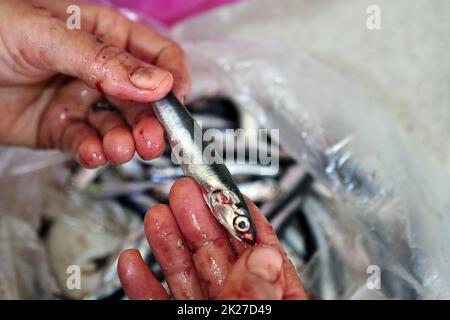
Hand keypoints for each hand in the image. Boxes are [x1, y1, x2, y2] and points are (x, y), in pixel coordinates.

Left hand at [0, 0, 189, 166]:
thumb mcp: (44, 35)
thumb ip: (103, 60)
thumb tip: (158, 83)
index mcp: (102, 34)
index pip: (156, 55)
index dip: (172, 79)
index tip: (176, 104)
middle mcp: (97, 70)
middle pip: (143, 99)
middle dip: (151, 122)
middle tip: (153, 141)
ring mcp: (79, 100)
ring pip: (118, 126)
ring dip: (124, 141)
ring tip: (120, 149)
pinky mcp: (60, 129)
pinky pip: (86, 144)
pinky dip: (93, 152)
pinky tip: (92, 152)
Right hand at [118, 177, 306, 299]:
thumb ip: (257, 293)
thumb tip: (266, 257)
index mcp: (274, 301)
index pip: (262, 251)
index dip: (242, 215)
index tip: (225, 189)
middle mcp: (240, 303)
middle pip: (219, 254)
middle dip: (198, 218)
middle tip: (184, 189)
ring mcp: (206, 313)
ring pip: (187, 274)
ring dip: (169, 242)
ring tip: (158, 214)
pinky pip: (158, 300)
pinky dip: (143, 282)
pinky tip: (134, 262)